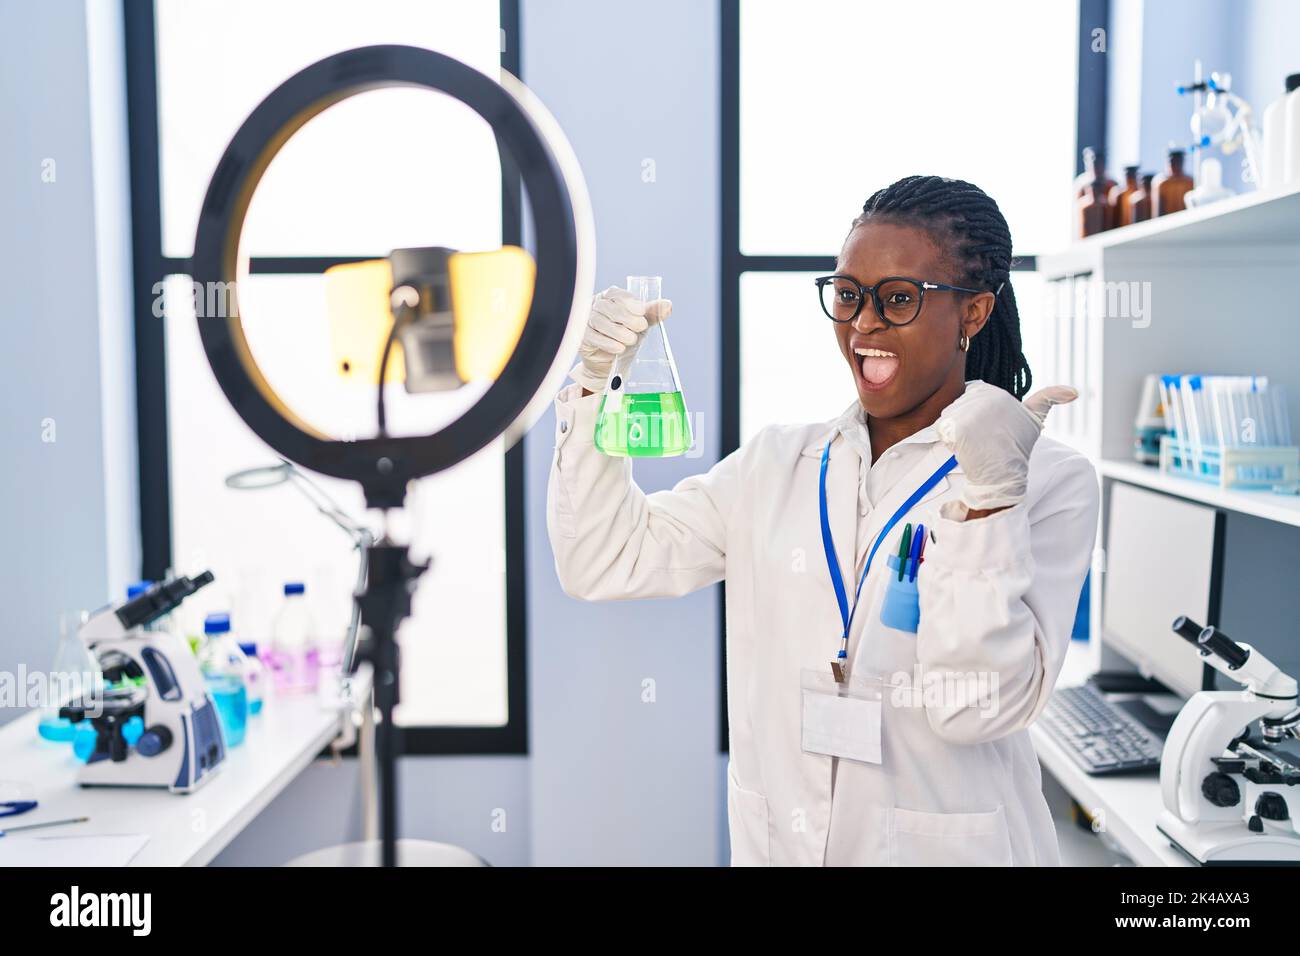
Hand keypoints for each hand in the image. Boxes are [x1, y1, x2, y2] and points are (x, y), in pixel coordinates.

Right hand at [569, 286, 671, 394]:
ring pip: (599, 321)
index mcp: (610, 298)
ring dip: (617, 331)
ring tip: (630, 340)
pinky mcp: (580, 336)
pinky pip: (591, 336)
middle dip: (626, 317)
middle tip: (640, 327)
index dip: (629, 302)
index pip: (616, 294)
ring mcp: (585, 320)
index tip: (641, 311)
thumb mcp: (640, 325)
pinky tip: (618, 348)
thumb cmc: (624, 338)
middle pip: (608, 307)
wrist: (611, 363)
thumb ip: (652, 314)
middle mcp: (595, 306)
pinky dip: (607, 342)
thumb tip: (668, 305)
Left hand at [935, 382, 1076, 512]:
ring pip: (948, 416)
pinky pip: (942, 429)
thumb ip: (1048, 399)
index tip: (989, 429)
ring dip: (955, 431)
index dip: (975, 412)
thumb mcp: (1035, 419)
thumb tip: (1075, 392)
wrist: (1003, 476)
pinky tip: (965, 449)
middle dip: (963, 422)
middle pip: (958, 404)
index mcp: (1000, 394)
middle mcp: (987, 399)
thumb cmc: (1015, 449)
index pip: (971, 394)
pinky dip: (948, 440)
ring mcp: (973, 413)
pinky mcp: (960, 428)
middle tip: (980, 440)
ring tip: (974, 444)